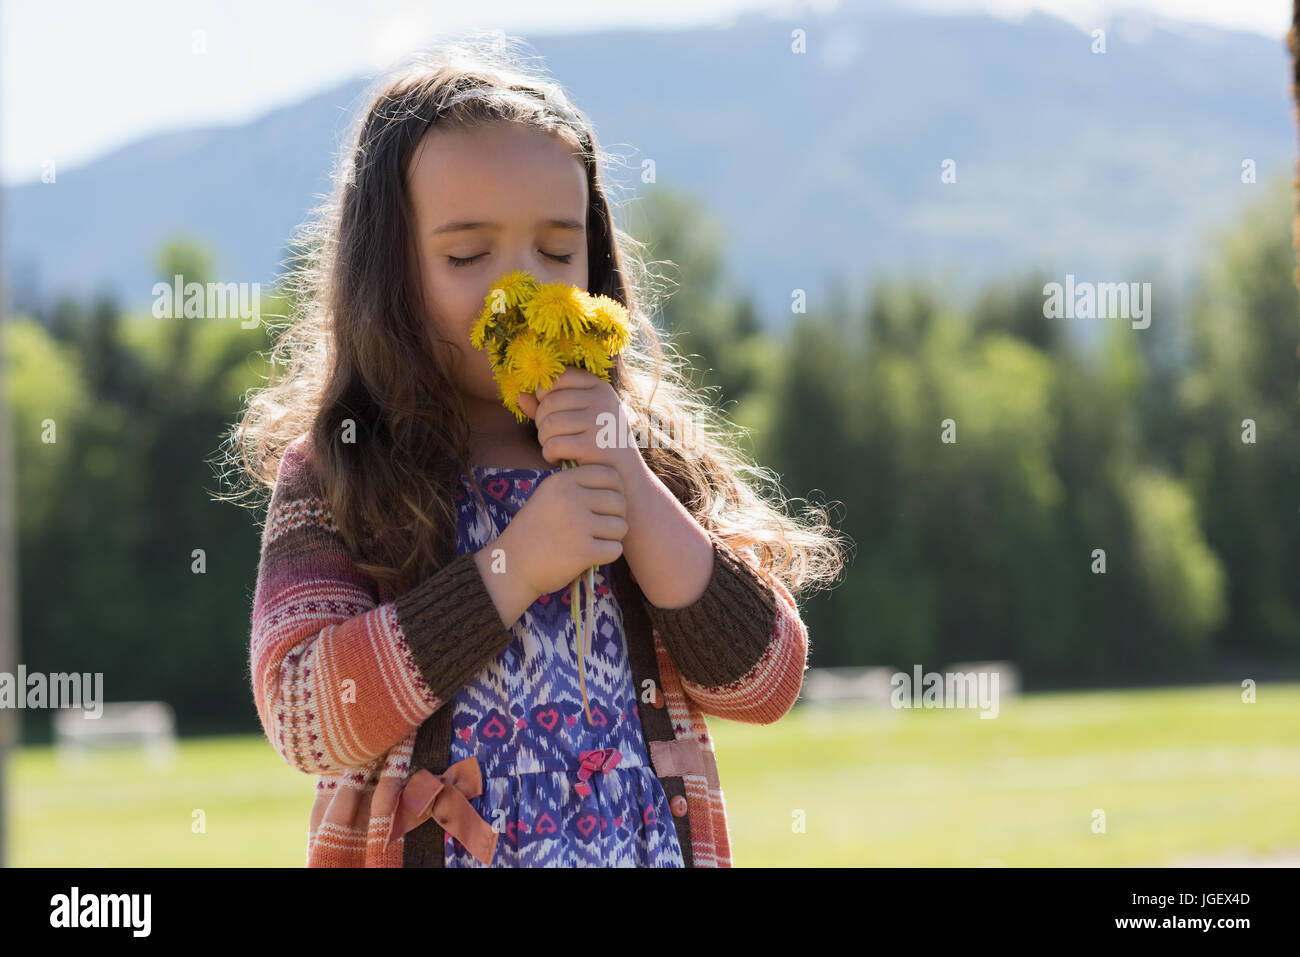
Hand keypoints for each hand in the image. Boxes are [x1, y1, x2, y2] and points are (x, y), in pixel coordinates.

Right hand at [496, 463, 627, 596]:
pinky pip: (615, 549)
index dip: (615, 490)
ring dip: (613, 537)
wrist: (511, 566)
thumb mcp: (548, 496)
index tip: (605, 505)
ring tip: (595, 542)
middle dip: (615, 516)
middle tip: (600, 529)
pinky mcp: (583, 552)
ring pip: (621, 526)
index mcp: (561, 481)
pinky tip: (591, 556)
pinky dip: (607, 555)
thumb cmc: (535, 531)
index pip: (609, 474)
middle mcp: (570, 499)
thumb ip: (577, 486)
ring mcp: (577, 525)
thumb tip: (618, 484)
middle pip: (619, 501)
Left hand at [516, 367, 642, 482]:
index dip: (545, 396)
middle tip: (552, 437)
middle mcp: (603, 399)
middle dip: (542, 422)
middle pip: (549, 402)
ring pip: (548, 424)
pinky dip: (549, 455)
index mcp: (600, 386)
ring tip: (556, 448)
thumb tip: (520, 397)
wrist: (625, 477)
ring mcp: (601, 421)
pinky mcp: (594, 446)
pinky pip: (553, 445)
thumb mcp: (577, 418)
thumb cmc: (596, 444)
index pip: (557, 378)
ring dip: (544, 440)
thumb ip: (548, 405)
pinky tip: (559, 460)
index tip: (552, 414)